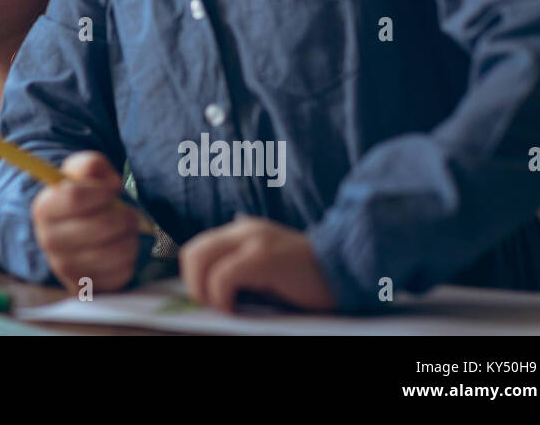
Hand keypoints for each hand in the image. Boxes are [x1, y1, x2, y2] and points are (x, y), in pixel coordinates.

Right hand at [31, 151, 138, 292]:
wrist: (75, 232)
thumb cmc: (83, 198)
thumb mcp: (82, 172)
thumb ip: (93, 165)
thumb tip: (111, 185)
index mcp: (44, 208)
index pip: (74, 197)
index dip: (101, 191)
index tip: (112, 189)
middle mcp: (48, 241)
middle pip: (99, 227)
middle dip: (124, 217)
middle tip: (128, 212)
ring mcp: (64, 268)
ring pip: (114, 253)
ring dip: (130, 238)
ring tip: (126, 231)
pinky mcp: (84, 287)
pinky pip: (120, 274)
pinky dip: (129, 259)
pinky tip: (121, 248)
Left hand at [179, 214, 337, 311]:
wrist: (346, 270)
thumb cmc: (306, 278)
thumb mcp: (266, 268)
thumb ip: (239, 269)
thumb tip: (207, 292)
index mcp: (241, 231)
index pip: (197, 249)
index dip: (193, 278)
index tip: (205, 301)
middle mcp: (243, 230)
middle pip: (193, 252)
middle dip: (193, 285)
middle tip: (211, 308)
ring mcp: (253, 240)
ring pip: (200, 260)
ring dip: (204, 292)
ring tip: (224, 309)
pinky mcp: (263, 257)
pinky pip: (222, 276)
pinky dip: (221, 297)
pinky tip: (236, 310)